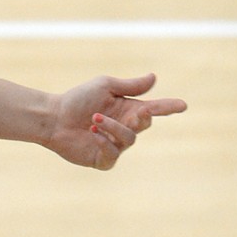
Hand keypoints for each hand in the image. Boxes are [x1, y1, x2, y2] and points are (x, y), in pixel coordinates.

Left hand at [47, 73, 186, 170]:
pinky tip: (92, 133)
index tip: (183, 105)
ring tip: (93, 119)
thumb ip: (130, 86)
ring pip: (129, 139)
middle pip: (145, 125)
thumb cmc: (77, 99)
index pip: (154, 109)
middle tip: (140, 111)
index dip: (169, 107)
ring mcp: (115, 145)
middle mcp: (124, 128)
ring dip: (112, 127)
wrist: (53, 117)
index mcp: (128, 109)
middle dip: (142, 118)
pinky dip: (105, 143)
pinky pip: (113, 154)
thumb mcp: (104, 86)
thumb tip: (154, 77)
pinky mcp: (103, 159)